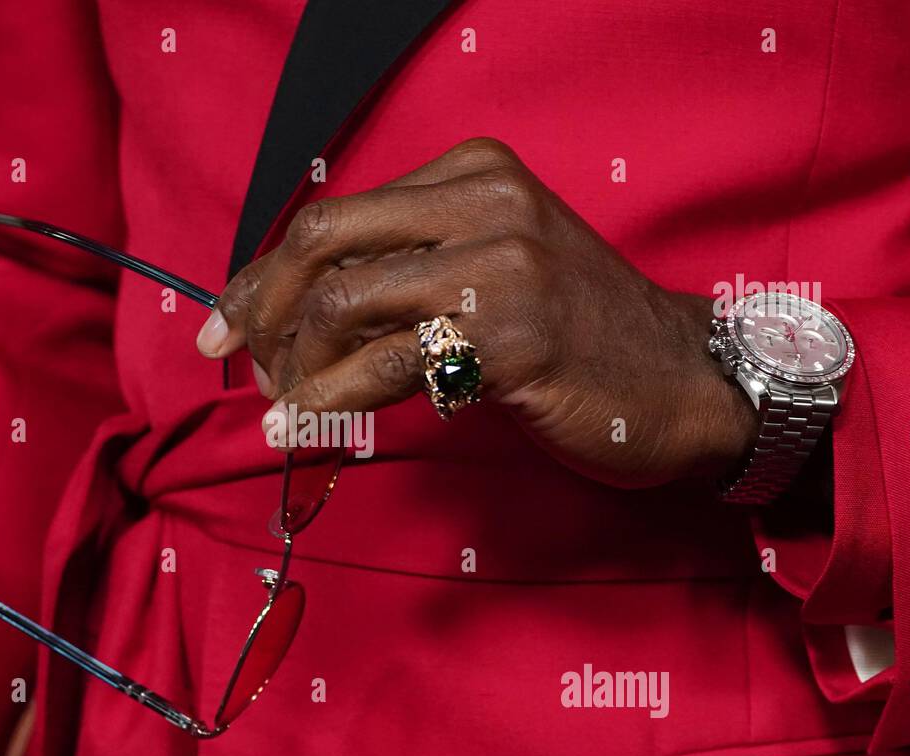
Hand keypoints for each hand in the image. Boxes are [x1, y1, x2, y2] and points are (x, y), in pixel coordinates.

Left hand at [196, 138, 756, 487]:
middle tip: (246, 367)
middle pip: (324, 244)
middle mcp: (484, 200)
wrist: (686, 381)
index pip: (333, 217)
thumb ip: (406, 275)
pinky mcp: (511, 333)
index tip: (223, 324)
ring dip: (296, 366)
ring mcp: (501, 262)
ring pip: (346, 304)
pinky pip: (388, 364)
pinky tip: (306, 426)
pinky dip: (331, 400)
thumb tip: (296, 315)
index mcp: (472, 173)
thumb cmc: (577, 337)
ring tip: (286, 407)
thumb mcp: (490, 274)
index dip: (263, 275)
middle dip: (263, 312)